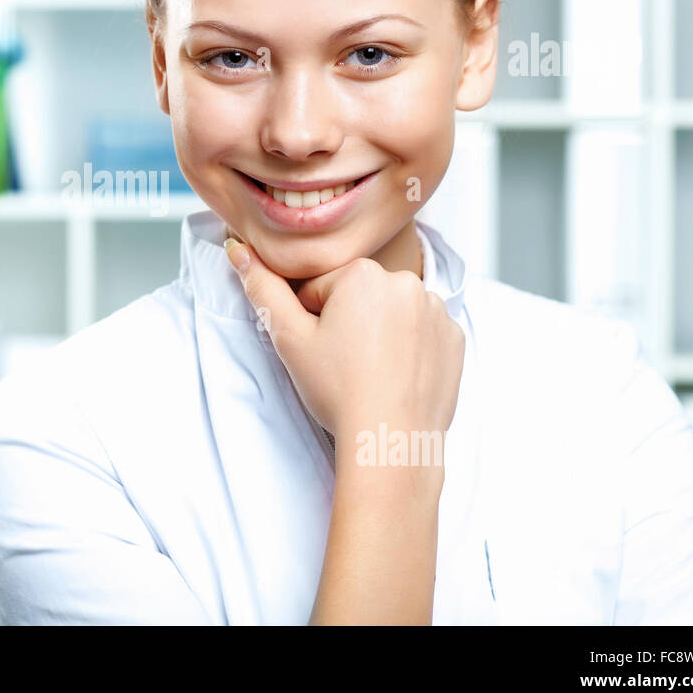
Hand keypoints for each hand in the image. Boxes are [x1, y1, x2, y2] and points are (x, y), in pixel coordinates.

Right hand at [223, 235, 464, 450]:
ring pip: (391, 314)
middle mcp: (407, 282)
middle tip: (344, 365)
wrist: (390, 442)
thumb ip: (262, 289)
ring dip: (379, 334)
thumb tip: (238, 250)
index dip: (311, 323)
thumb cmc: (338, 389)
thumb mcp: (289, 338)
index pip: (320, 290)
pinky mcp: (454, 338)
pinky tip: (397, 376)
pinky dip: (409, 350)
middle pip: (358, 297)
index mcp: (364, 273)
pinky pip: (422, 333)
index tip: (321, 352)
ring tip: (371, 373)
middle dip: (347, 323)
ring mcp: (437, 310)